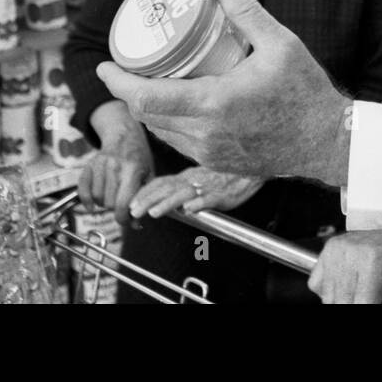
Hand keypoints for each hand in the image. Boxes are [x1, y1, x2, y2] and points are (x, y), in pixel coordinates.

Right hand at [76, 101, 153, 224]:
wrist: (125, 135)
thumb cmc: (140, 158)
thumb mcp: (149, 175)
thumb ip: (144, 199)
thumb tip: (136, 225)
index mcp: (133, 170)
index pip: (123, 203)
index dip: (124, 218)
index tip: (127, 221)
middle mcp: (115, 167)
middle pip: (109, 203)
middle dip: (116, 209)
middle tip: (122, 205)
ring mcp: (100, 165)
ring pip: (97, 198)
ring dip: (103, 203)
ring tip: (112, 198)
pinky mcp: (89, 165)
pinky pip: (83, 189)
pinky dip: (86, 200)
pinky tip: (93, 206)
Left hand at [97, 0, 352, 184]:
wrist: (327, 140)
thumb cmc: (306, 93)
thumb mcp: (280, 43)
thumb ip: (245, 9)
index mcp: (214, 104)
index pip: (146, 98)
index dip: (117, 82)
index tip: (106, 64)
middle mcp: (205, 134)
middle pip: (146, 115)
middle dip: (129, 91)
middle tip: (126, 66)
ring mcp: (210, 153)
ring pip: (160, 132)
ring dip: (148, 108)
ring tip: (150, 81)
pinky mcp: (217, 164)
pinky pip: (179, 143)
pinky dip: (168, 124)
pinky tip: (177, 105)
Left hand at [129, 166, 264, 219]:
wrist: (251, 169)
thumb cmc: (227, 175)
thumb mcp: (200, 178)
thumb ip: (184, 187)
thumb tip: (167, 200)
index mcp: (188, 177)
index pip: (161, 182)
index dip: (145, 192)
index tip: (131, 203)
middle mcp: (194, 180)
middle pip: (167, 189)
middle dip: (148, 200)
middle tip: (133, 211)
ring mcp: (207, 187)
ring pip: (184, 194)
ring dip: (168, 203)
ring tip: (154, 212)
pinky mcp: (223, 194)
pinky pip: (210, 198)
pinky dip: (199, 203)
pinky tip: (190, 210)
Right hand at [308, 231, 381, 303]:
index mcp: (371, 260)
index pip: (362, 304)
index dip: (371, 306)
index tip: (378, 301)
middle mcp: (349, 254)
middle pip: (343, 303)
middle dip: (356, 304)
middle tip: (371, 296)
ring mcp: (335, 252)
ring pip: (328, 297)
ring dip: (343, 300)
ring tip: (361, 292)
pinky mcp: (327, 251)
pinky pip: (317, 285)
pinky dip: (330, 291)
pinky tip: (348, 284)